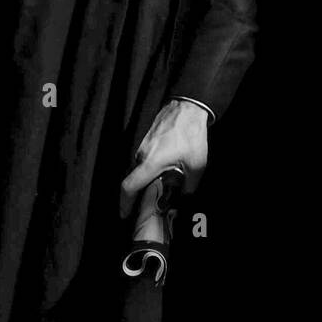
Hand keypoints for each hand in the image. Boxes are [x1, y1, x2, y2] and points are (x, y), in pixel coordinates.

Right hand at [119, 98, 210, 217]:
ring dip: (147, 181)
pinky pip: (144, 161)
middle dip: (139, 195)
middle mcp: (141, 155)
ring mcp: (142, 147)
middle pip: (134, 181)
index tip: (124, 214)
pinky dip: (150, 170)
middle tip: (150, 206)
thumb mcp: (196, 165)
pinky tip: (164, 172)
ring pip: (140, 170)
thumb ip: (189, 187)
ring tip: (161, 189)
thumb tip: (185, 199)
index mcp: (150, 162)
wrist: (189, 108)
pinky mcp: (147, 141)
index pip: (129, 186)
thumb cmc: (191, 134)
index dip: (124, 203)